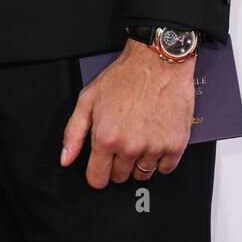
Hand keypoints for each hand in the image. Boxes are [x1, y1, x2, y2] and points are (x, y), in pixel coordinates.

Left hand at [60, 39, 195, 187]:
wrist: (157, 62)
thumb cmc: (124, 77)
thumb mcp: (88, 99)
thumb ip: (74, 132)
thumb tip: (66, 158)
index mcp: (106, 137)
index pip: (98, 179)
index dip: (97, 175)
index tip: (100, 169)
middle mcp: (130, 146)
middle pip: (121, 177)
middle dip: (118, 165)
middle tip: (122, 142)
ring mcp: (154, 147)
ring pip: (143, 174)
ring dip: (139, 162)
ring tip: (139, 137)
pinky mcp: (176, 145)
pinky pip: (166, 169)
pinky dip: (160, 159)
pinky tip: (155, 140)